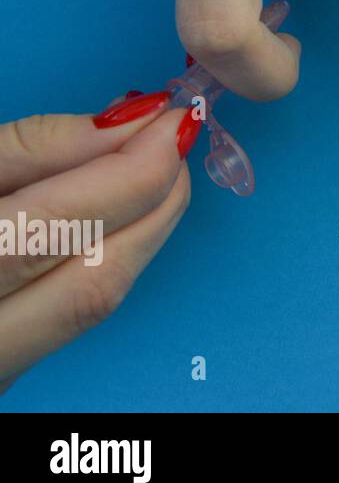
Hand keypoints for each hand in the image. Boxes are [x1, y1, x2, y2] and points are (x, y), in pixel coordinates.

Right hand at [0, 93, 191, 393]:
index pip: (47, 230)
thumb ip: (21, 151)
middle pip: (88, 276)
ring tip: (160, 160)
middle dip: (151, 196)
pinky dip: (109, 253)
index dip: (121, 168)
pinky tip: (124, 209)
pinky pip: (71, 313)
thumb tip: (120, 125)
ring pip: (91, 302)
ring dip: (143, 224)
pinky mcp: (1, 368)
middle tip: (177, 132)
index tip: (162, 114)